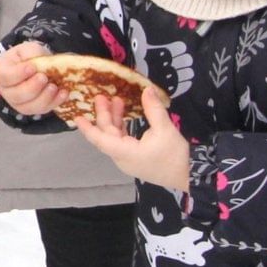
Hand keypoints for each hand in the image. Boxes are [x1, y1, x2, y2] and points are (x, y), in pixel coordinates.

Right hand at [0, 40, 61, 118]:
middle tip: (43, 78)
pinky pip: (41, 110)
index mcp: (1, 72)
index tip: (32, 68)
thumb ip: (30, 53)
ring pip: (29, 106)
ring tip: (53, 87)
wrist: (33, 66)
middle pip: (17, 95)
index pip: (6, 76)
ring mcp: (18, 102)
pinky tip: (63, 93)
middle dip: (32, 88)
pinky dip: (54, 102)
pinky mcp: (31, 109)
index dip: (19, 74)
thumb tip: (36, 63)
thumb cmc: (27, 57)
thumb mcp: (27, 49)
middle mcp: (6, 90)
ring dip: (44, 98)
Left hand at [70, 86, 190, 193]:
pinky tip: (123, 114)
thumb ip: (153, 109)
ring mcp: (128, 159)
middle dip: (103, 115)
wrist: (190, 177)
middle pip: (107, 135)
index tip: (76, 117)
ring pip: (114, 137)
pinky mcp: (136, 158)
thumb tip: (146, 89)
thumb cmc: (175, 156)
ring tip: (115, 100)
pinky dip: (121, 127)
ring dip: (113, 119)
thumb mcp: (165, 130)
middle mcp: (122, 157)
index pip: (100, 139)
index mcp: (125, 152)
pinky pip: (122, 141)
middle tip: (100, 96)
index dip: (88, 128)